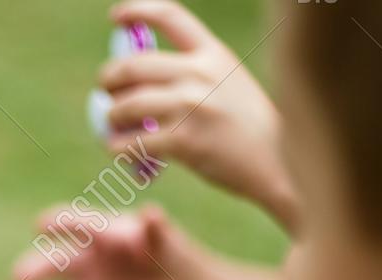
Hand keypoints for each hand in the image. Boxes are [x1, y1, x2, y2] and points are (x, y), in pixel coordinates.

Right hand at [14, 203, 283, 279]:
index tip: (41, 225)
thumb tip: (152, 215)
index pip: (75, 225)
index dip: (58, 223)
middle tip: (19, 277)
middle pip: (55, 266)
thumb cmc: (162, 247)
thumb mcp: (165, 237)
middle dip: (36, 270)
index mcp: (97, 234)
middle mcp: (83, 263)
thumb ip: (156, 229)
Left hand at [102, 1, 297, 228]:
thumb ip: (196, 71)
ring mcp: (191, 107)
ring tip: (112, 124)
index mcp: (212, 53)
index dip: (136, 11)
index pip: (169, 16)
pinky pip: (134, 142)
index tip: (115, 18)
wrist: (277, 163)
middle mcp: (200, 73)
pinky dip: (118, 147)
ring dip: (111, 116)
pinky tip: (119, 151)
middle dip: (109, 77)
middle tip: (105, 89)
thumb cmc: (250, 126)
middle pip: (135, 65)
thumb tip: (142, 76)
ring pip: (127, 104)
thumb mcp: (230, 80)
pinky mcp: (184, 141)